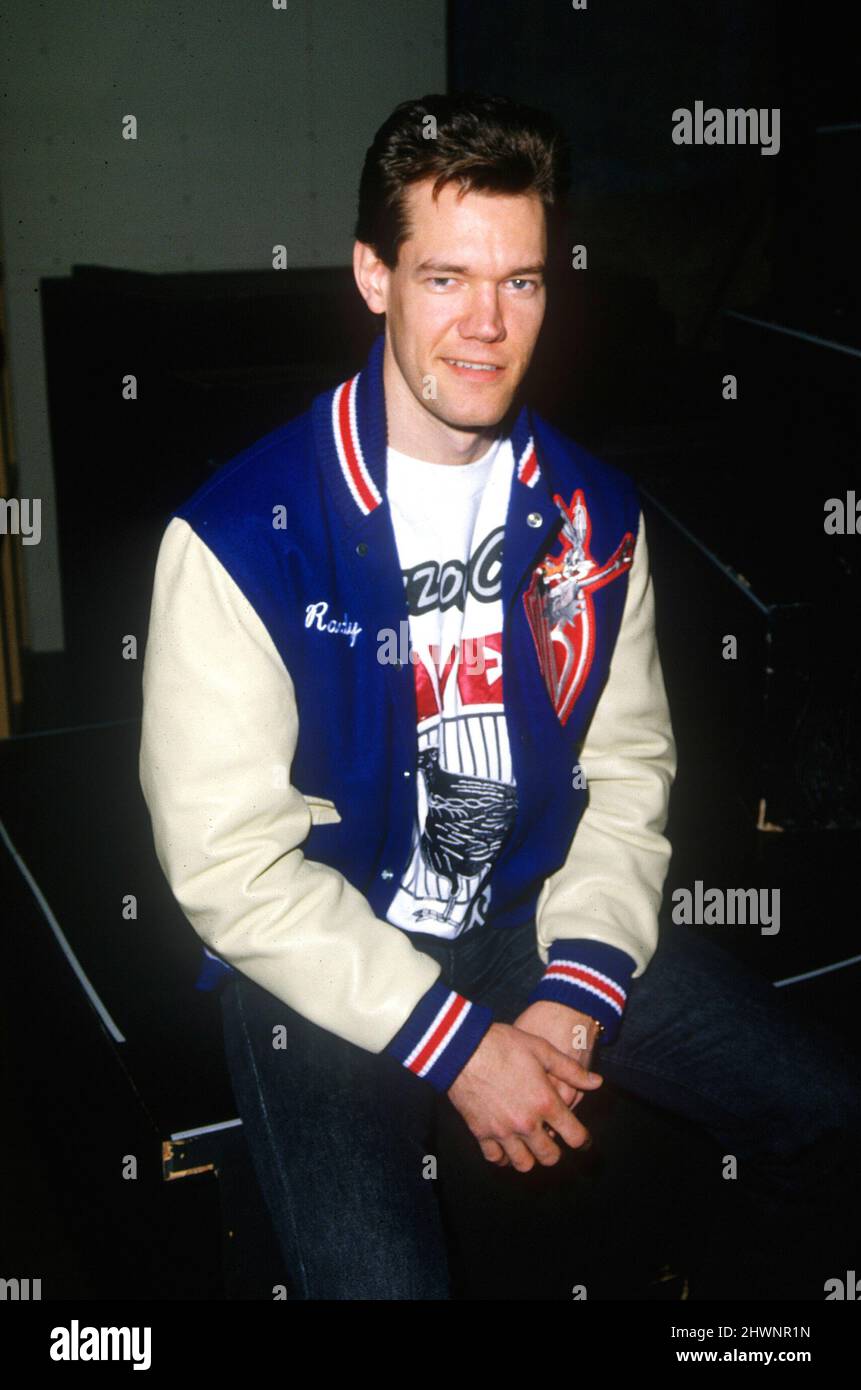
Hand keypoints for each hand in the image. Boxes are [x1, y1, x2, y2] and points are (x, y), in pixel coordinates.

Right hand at [446, 1021, 602, 1171]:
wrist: (461, 1047)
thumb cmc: (504, 1044)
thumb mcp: (542, 1049)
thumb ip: (571, 1070)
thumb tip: (597, 1082)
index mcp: (545, 1102)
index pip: (575, 1136)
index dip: (583, 1141)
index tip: (582, 1141)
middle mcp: (526, 1123)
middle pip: (550, 1157)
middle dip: (555, 1153)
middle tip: (552, 1141)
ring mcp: (502, 1131)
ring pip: (523, 1164)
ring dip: (530, 1158)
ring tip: (529, 1146)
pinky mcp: (480, 1132)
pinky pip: (495, 1158)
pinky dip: (503, 1157)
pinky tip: (505, 1146)